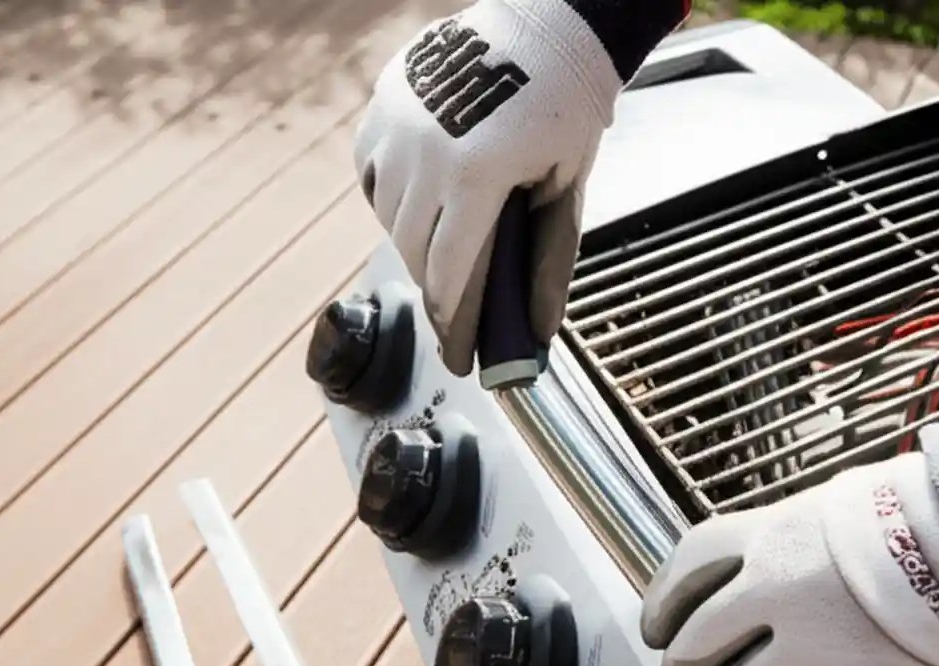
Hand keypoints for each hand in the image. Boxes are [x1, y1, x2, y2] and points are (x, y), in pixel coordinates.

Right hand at [354, 0, 621, 374]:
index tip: (459, 359)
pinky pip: (372, 174)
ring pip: (388, 216)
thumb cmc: (566, 107)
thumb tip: (540, 331)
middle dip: (437, 289)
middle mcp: (424, 153)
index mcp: (476, 176)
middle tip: (457, 309)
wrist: (545, 28)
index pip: (451, 275)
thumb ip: (548, 261)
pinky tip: (419, 202)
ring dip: (414, 243)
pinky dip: (391, 199)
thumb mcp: (565, 187)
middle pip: (414, 252)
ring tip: (445, 250)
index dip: (453, 325)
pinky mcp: (382, 106)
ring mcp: (396, 126)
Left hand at [641, 453, 938, 665]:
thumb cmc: (901, 517)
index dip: (658, 604)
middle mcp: (780, 592)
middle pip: (697, 645)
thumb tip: (736, 575)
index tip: (654, 628)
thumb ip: (771, 543)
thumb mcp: (819, 509)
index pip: (685, 570)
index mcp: (768, 539)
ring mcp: (823, 646)